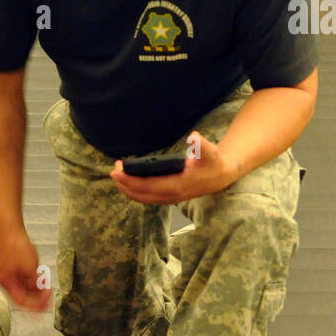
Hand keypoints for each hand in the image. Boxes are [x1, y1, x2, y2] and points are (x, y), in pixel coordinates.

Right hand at [0, 227, 49, 310]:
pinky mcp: (13, 266)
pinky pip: (24, 279)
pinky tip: (41, 278)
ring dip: (36, 289)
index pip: (22, 301)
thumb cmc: (17, 245)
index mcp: (8, 282)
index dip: (35, 305)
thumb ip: (35, 284)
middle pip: (23, 295)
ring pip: (24, 287)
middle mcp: (7, 280)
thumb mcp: (30, 268)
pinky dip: (33, 281)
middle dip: (37, 297)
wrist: (12, 229)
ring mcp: (10, 273)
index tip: (46, 306)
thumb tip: (40, 294)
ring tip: (47, 287)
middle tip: (49, 297)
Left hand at [111, 133, 237, 204]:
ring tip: (117, 177)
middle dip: (125, 185)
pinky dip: (136, 192)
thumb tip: (193, 137)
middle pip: (142, 195)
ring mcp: (171, 198)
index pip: (149, 186)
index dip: (131, 181)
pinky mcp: (170, 196)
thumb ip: (202, 145)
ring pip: (144, 198)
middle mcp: (172, 195)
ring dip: (128, 189)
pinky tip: (128, 184)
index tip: (118, 172)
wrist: (222, 175)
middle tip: (113, 171)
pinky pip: (148, 198)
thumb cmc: (214, 162)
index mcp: (178, 185)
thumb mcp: (210, 151)